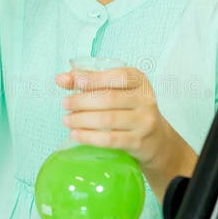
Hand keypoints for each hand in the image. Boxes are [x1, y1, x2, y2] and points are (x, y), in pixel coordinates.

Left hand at [56, 66, 171, 170]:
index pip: (119, 76)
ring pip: (108, 119)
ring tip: (67, 120)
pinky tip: (76, 134)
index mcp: (140, 81)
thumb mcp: (118, 91)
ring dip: (82, 120)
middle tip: (65, 103)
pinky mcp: (138, 142)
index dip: (96, 78)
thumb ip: (91, 82)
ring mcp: (144, 122)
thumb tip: (61, 79)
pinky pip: (110, 139)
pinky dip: (89, 137)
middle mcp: (145, 100)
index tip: (76, 81)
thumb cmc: (131, 110)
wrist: (156, 139)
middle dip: (82, 101)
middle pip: (109, 98)